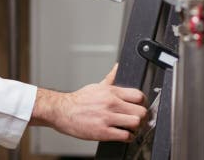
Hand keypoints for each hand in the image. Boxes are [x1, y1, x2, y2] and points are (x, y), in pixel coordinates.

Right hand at [29, 64, 147, 141]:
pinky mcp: (103, 132)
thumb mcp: (96, 86)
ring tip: (129, 127)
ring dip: (135, 128)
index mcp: (110, 92)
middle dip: (141, 116)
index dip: (142, 102)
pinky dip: (127, 137)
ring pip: (135, 123)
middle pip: (141, 111)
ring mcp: (107, 118)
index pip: (138, 95)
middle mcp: (110, 104)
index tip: (139, 106)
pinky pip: (125, 136)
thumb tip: (118, 66)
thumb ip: (111, 77)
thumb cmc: (79, 101)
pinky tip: (122, 134)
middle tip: (136, 118)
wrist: (62, 111)